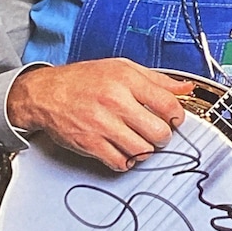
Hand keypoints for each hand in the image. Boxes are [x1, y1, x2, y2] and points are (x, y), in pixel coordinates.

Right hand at [7, 58, 194, 171]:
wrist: (46, 93)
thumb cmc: (83, 80)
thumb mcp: (122, 68)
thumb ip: (157, 79)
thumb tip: (185, 87)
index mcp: (126, 79)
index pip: (168, 104)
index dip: (177, 116)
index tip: (173, 118)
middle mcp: (114, 101)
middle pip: (159, 132)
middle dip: (162, 136)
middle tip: (155, 131)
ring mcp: (102, 124)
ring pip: (143, 151)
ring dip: (144, 149)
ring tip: (137, 139)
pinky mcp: (90, 144)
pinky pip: (121, 162)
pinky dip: (126, 160)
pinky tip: (122, 148)